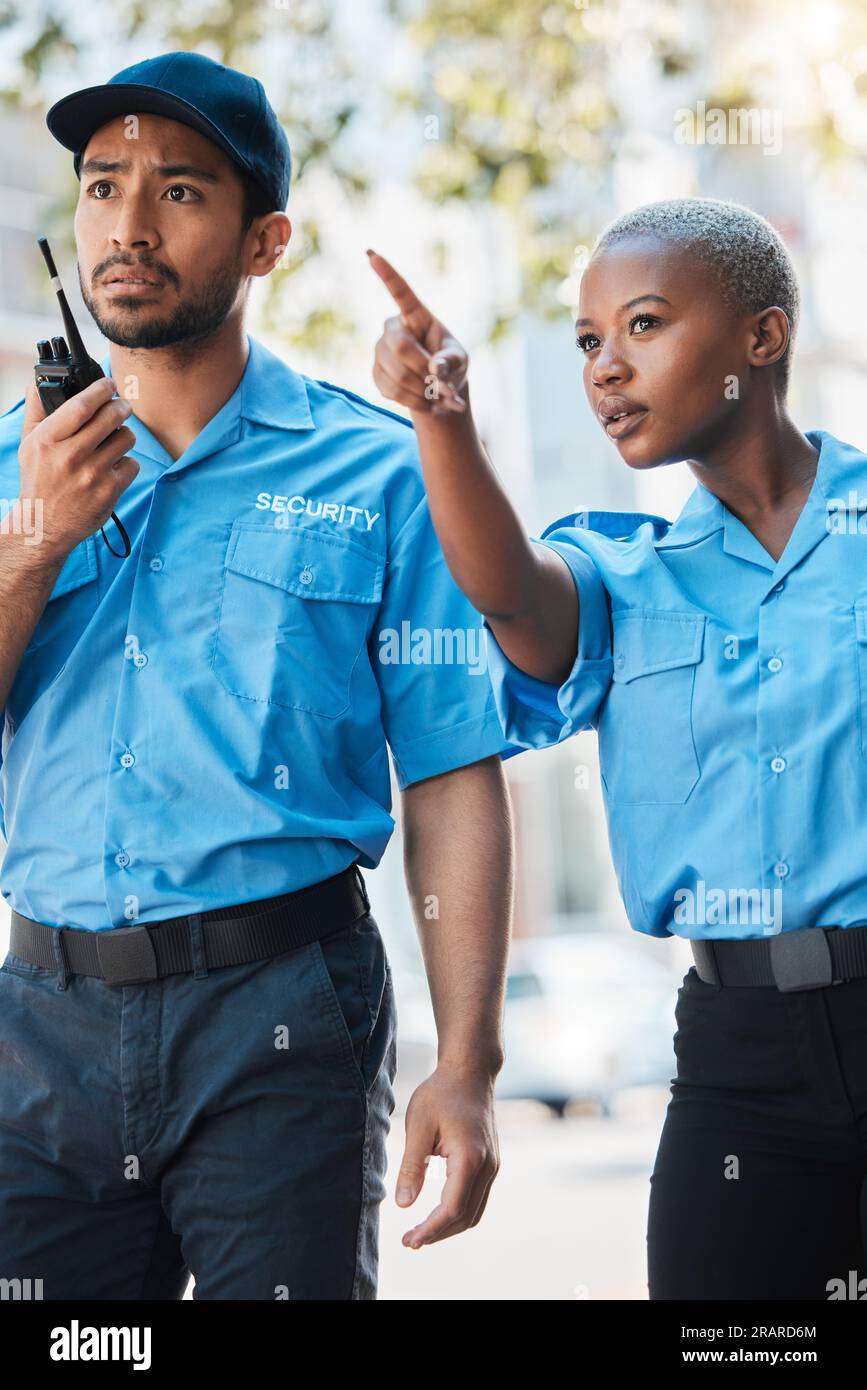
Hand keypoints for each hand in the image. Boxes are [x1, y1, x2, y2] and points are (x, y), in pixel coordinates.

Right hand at [18, 375, 138, 560]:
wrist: (45, 524)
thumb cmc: (39, 480)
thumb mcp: (29, 444)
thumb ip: (36, 412)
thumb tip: (37, 383)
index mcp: (48, 440)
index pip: (81, 406)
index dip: (100, 390)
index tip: (108, 384)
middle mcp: (70, 456)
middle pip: (110, 417)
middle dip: (121, 407)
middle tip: (122, 406)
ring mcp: (92, 474)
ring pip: (126, 438)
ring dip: (124, 435)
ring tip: (115, 440)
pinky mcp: (109, 490)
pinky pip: (132, 463)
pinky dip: (127, 462)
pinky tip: (114, 466)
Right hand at [367, 249, 468, 415]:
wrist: (438, 391)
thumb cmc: (451, 366)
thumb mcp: (461, 361)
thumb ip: (453, 362)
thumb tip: (437, 368)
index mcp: (415, 315)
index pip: (400, 292)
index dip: (387, 274)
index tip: (371, 254)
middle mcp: (392, 328)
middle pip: (399, 346)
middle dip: (422, 369)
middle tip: (442, 384)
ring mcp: (380, 351)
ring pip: (396, 373)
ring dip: (422, 391)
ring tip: (439, 397)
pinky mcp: (376, 373)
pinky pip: (391, 390)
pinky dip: (414, 402)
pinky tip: (426, 401)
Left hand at [395, 1062, 499, 1247]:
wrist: (470, 1071)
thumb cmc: (441, 1093)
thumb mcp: (418, 1126)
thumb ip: (412, 1166)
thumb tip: (404, 1205)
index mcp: (470, 1158)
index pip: (451, 1209)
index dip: (430, 1230)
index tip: (409, 1241)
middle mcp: (488, 1166)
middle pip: (465, 1217)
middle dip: (438, 1234)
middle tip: (409, 1241)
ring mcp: (493, 1166)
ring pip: (474, 1212)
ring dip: (449, 1227)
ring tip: (421, 1232)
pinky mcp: (491, 1163)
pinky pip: (477, 1199)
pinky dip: (458, 1213)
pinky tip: (437, 1213)